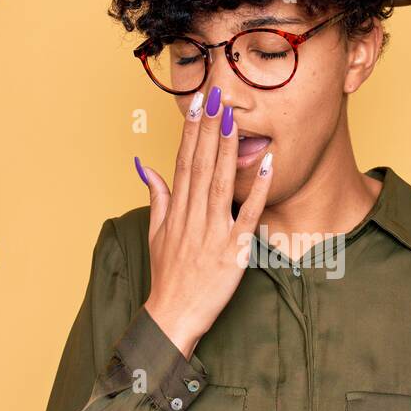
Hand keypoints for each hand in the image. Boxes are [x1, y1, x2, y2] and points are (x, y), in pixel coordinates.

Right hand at [136, 86, 273, 359]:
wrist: (173, 316)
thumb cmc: (168, 277)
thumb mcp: (155, 234)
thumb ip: (157, 197)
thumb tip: (145, 166)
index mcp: (176, 211)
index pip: (183, 161)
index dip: (191, 130)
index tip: (198, 101)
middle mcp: (192, 217)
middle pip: (200, 164)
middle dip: (209, 127)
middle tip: (216, 93)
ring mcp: (212, 233)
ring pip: (219, 182)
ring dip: (227, 148)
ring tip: (233, 117)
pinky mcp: (232, 251)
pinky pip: (248, 216)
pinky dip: (256, 189)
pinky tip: (265, 163)